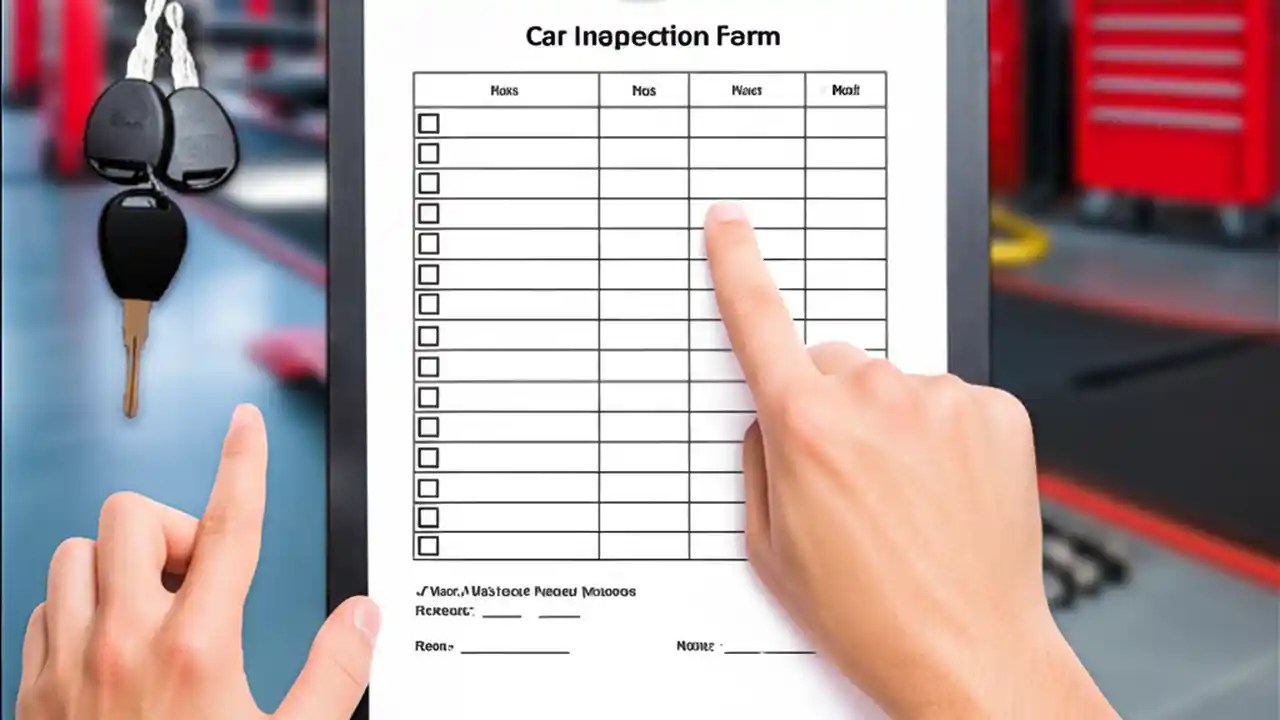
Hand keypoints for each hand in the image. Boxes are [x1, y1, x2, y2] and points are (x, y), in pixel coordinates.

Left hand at [17, 405, 379, 719]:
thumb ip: (335, 674)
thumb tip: (364, 615)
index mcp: (196, 649)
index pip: (229, 527)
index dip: (243, 464)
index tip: (245, 426)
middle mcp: (123, 642)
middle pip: (135, 518)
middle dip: (176, 528)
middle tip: (204, 576)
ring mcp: (67, 666)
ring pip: (78, 554)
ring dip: (122, 562)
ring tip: (158, 608)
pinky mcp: (30, 695)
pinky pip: (44, 609)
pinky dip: (79, 606)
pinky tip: (112, 643)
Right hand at [703, 204, 1113, 718]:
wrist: (967, 653)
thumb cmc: (868, 614)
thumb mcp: (769, 546)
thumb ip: (758, 461)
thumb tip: (770, 418)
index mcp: (806, 427)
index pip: (758, 321)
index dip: (737, 264)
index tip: (730, 225)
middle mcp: (874, 398)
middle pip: (834, 363)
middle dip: (832, 404)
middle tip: (850, 478)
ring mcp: (942, 399)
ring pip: (895, 385)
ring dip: (893, 424)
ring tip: (906, 498)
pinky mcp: (996, 410)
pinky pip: (951, 399)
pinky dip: (945, 434)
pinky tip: (945, 489)